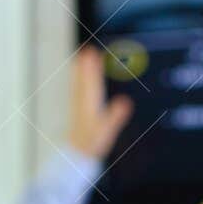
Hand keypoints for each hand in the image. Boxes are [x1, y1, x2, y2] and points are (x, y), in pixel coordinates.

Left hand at [66, 45, 134, 160]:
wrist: (77, 154)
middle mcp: (82, 102)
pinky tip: (78, 79)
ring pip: (78, 84)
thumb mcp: (107, 130)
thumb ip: (116, 115)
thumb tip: (125, 102)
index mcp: (90, 104)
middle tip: (86, 49)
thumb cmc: (91, 143)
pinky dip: (78, 81)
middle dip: (85, 64)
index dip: (92, 67)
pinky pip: (77, 91)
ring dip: (80, 70)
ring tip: (80, 58)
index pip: (91, 81)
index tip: (92, 53)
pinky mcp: (77, 111)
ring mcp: (78, 106)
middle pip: (83, 79)